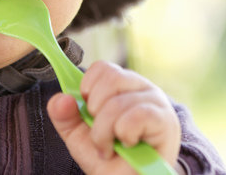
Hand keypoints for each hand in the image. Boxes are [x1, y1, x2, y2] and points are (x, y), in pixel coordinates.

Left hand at [47, 61, 182, 174]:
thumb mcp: (79, 136)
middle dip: (95, 112)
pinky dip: (124, 135)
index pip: (102, 67)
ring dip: (105, 133)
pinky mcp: (165, 120)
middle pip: (110, 78)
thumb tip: (60, 97)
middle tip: (101, 134)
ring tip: (111, 147)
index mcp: (123, 86)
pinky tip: (129, 146)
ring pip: (117, 103)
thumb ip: (65, 115)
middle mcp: (142, 88)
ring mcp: (157, 102)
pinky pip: (135, 117)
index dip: (87, 88)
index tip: (88, 112)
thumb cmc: (110, 159)